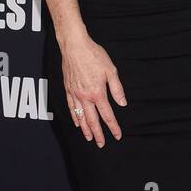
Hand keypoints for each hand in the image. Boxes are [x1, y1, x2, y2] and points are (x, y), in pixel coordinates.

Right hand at [60, 30, 126, 146]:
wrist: (74, 46)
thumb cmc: (94, 56)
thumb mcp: (111, 70)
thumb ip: (117, 89)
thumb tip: (122, 103)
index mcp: (98, 93)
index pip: (107, 115)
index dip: (113, 127)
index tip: (117, 135)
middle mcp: (85, 96)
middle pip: (92, 120)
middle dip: (98, 133)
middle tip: (101, 144)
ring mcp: (75, 94)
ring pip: (80, 116)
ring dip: (85, 129)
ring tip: (89, 138)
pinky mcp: (68, 89)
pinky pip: (71, 107)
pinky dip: (75, 117)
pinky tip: (77, 123)